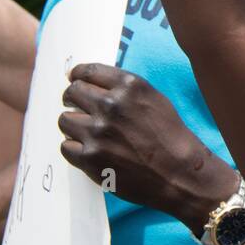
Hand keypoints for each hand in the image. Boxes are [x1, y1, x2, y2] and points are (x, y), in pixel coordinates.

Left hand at [59, 63, 236, 230]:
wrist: (180, 173)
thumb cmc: (171, 136)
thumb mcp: (154, 99)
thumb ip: (125, 89)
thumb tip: (93, 84)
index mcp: (128, 86)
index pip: (87, 71)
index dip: (76, 75)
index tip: (74, 80)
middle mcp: (111, 105)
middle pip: (72, 93)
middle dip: (72, 99)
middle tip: (78, 108)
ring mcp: (98, 132)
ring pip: (64, 120)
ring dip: (74, 125)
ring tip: (88, 133)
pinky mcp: (90, 158)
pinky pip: (65, 146)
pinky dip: (75, 148)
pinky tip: (90, 150)